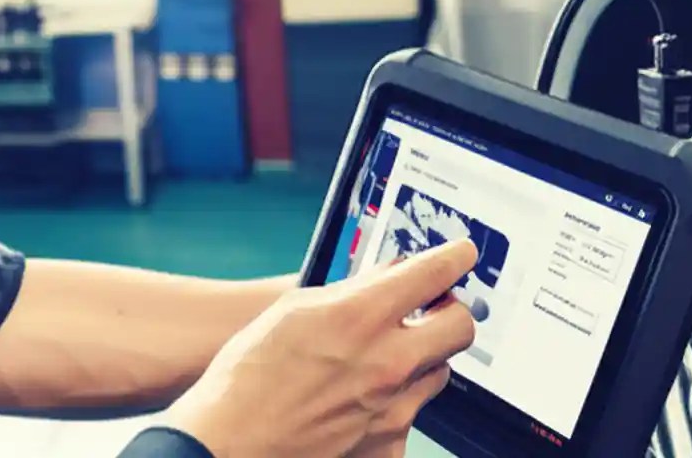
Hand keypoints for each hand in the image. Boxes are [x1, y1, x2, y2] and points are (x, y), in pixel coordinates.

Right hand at [162, 240, 476, 457]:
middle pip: (460, 325)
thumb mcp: (293, 311)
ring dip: (419, 359)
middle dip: (449, 311)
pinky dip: (392, 405)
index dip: (455, 257)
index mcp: (360, 317)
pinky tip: (358, 403)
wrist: (230, 446)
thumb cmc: (246, 379)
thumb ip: (350, 291)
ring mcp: (393, 409)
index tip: (461, 253)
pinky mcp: (389, 447)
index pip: (434, 274)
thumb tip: (387, 277)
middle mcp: (387, 363)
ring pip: (438, 372)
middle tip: (430, 309)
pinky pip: (410, 415)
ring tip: (377, 361)